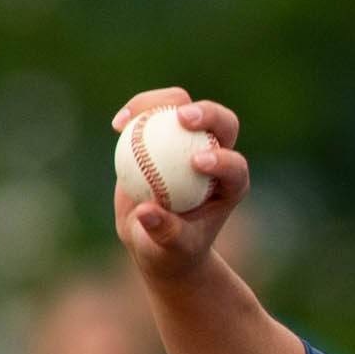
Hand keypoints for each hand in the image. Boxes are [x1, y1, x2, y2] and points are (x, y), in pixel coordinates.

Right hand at [107, 87, 253, 284]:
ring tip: (132, 118)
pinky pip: (154, 113)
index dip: (222, 159)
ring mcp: (192, 141)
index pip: (235, 166)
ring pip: (184, 107)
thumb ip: (163, 232)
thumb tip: (146, 213)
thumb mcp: (167, 248)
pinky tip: (119, 123)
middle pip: (224, 123)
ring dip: (162, 103)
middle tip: (181, 118)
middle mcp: (218, 156)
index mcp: (230, 185)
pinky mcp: (166, 134)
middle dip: (209, 114)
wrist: (154, 239)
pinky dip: (137, 112)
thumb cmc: (169, 250)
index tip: (196, 163)